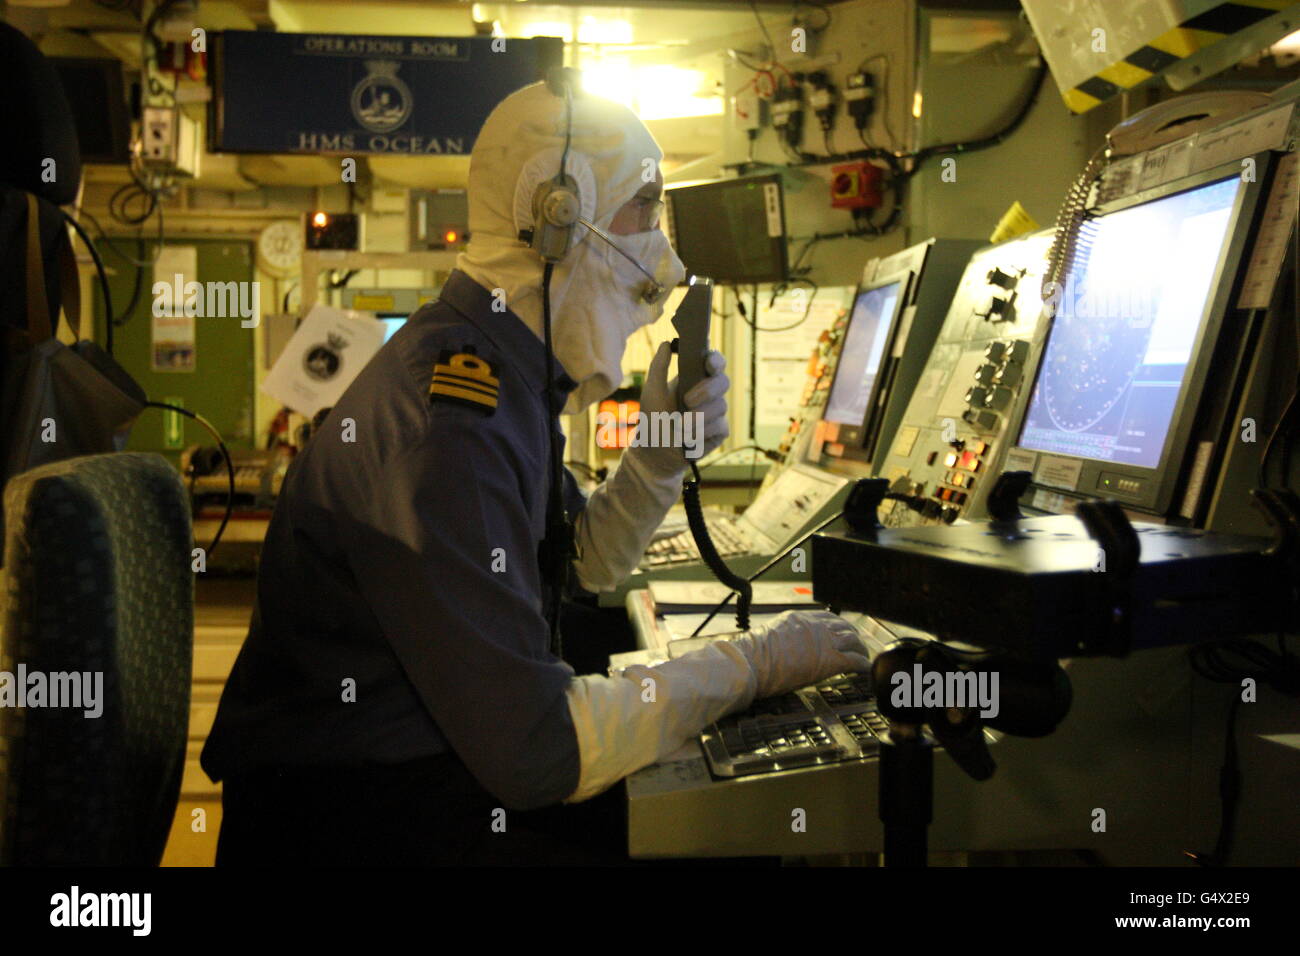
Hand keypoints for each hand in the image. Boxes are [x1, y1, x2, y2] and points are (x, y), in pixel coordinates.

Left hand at [630, 341, 729, 476]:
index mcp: (695, 378)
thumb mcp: (652, 391)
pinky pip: (719, 426)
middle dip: (706, 391)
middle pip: (723, 382)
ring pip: (720, 407)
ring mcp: (716, 412)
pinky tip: (687, 439)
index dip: (716, 361)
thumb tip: (666, 344)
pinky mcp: (720, 431)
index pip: (714, 363)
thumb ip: (658, 368)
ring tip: (678, 427)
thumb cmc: (653, 418)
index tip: (709, 364)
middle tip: (687, 401)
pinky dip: (700, 433)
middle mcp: (709, 392)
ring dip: (696, 418)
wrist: (654, 451)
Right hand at [731, 610, 869, 699]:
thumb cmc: (752, 656)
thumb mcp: (770, 635)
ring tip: (863, 657)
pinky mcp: (829, 660)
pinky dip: (862, 664)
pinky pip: (854, 660)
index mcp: (798, 617)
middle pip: (843, 626)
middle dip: (852, 636)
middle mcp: (814, 625)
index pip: (826, 617)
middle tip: (856, 645)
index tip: (840, 633)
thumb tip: (790, 645)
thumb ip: (785, 635)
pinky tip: (865, 669)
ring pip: (853, 640)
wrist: (750, 663)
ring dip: (860, 649)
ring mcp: (823, 641)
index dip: (837, 626)